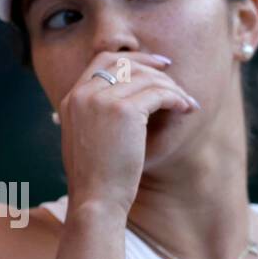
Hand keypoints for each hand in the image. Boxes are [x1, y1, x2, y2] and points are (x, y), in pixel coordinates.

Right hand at [58, 51, 198, 215]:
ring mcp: (102, 100)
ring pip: (146, 78)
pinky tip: (185, 109)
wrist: (94, 200)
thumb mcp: (85, 139)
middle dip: (155, 69)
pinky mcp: (123, 110)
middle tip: (176, 82)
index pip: (103, 60)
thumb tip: (125, 101)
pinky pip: (159, 93)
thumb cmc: (95, 179)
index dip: (133, 58)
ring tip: (186, 103)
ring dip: (171, 87)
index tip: (156, 65)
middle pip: (126, 63)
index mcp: (71, 99)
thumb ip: (95, 114)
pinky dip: (176, 98)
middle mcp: (83, 94)